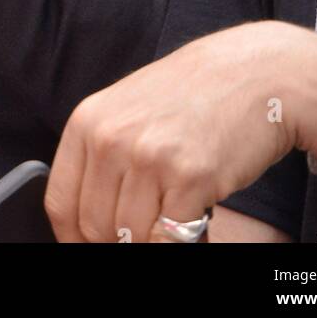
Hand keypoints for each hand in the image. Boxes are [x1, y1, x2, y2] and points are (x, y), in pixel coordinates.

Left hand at [44, 21, 316, 242]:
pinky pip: (170, 240)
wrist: (255, 73)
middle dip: (121, 239)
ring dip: (154, 238)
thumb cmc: (194, 94)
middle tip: (150, 225)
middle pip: (95, 228)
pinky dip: (184, 240)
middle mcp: (111, 137)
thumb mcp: (129, 110)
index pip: (61, 204)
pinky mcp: (190, 177)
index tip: (92, 244)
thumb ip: (103, 156)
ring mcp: (149, 157)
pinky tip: (197, 220)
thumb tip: (87, 220)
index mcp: (88, 121)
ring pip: (132, 238)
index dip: (77, 237)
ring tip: (176, 214)